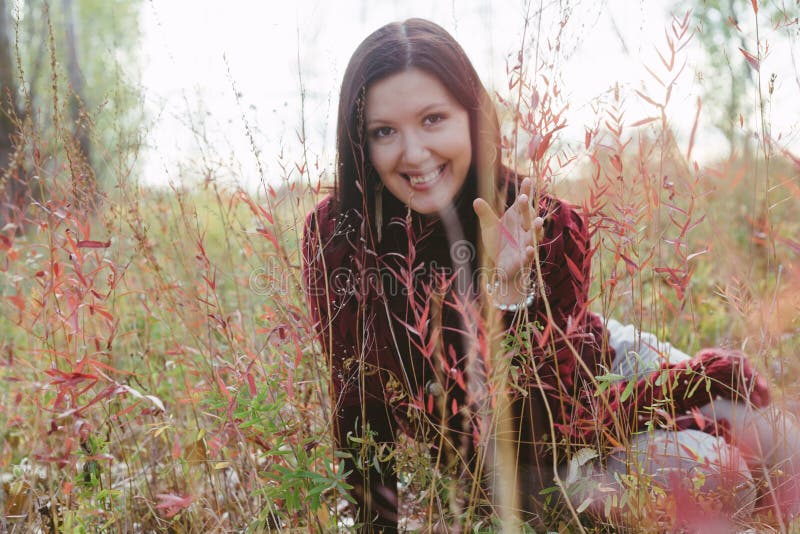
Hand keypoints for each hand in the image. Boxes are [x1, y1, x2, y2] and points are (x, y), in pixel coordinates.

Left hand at [472, 177, 543, 304]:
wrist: (502, 268)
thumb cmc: (499, 245)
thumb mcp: (489, 228)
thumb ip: (485, 214)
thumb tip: (476, 200)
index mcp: (517, 219)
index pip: (523, 204)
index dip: (526, 192)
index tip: (528, 179)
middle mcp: (525, 230)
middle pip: (528, 217)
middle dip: (527, 209)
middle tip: (523, 199)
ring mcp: (526, 244)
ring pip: (534, 235)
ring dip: (536, 229)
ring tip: (538, 222)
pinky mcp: (524, 260)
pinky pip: (528, 256)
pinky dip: (530, 253)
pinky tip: (529, 249)